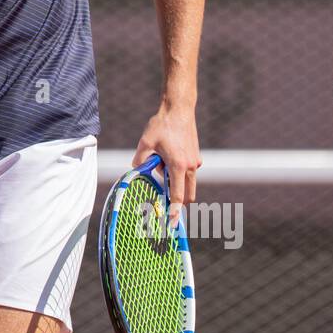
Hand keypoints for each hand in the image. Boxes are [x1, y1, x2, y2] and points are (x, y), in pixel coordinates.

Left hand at [132, 100, 201, 227]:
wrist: (178, 109)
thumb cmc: (162, 125)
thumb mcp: (145, 142)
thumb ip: (140, 160)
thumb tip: (135, 171)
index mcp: (179, 166)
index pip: (178, 195)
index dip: (175, 211)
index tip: (172, 223)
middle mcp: (191, 166)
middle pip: (187, 194)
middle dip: (177, 200)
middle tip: (163, 199)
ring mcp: (196, 162)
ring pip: (187, 183)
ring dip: (175, 182)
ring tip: (160, 163)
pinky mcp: (196, 157)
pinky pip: (188, 172)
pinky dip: (178, 172)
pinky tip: (166, 156)